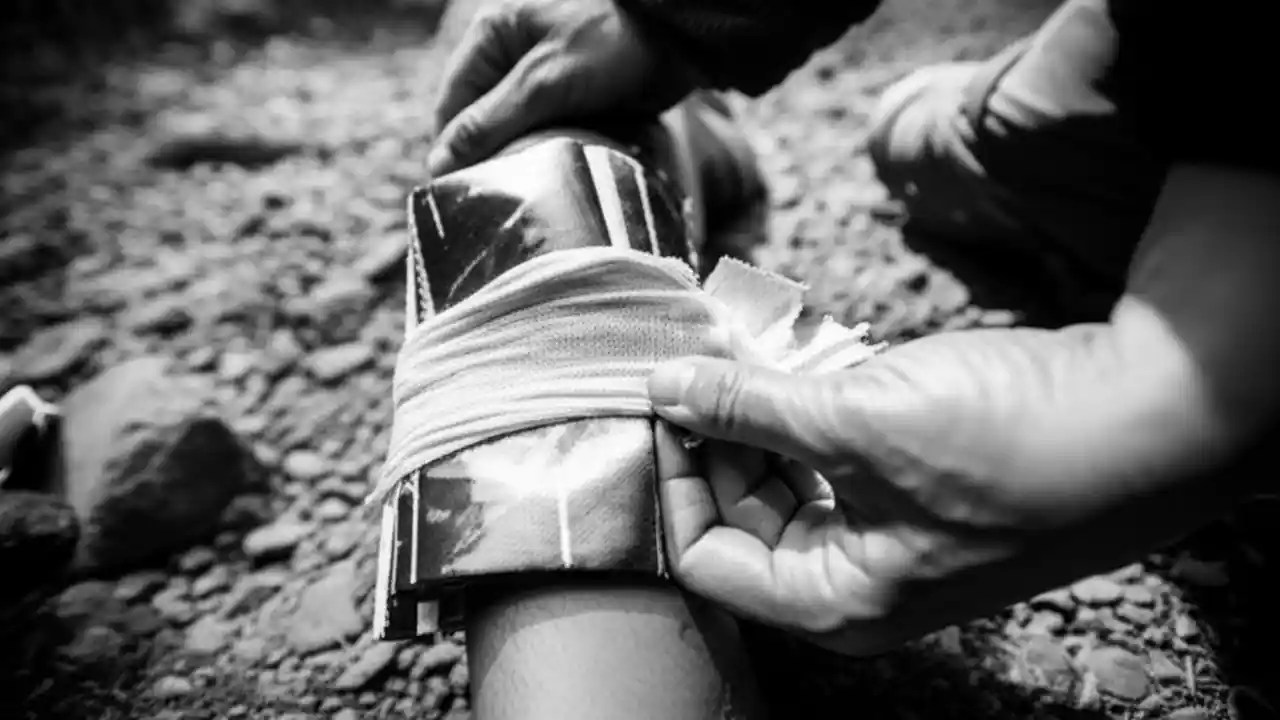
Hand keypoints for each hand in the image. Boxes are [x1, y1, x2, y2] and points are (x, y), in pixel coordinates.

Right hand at [429, 0, 700, 176]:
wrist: (683, 35)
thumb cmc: (611, 43)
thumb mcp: (544, 82)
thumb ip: (491, 121)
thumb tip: (439, 163)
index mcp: (493, 34)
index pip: (452, 103)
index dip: (451, 150)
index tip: (457, 196)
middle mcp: (512, 51)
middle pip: (482, 118)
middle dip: (488, 157)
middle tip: (493, 204)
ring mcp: (544, 72)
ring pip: (516, 128)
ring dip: (520, 158)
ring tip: (522, 197)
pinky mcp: (575, 93)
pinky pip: (547, 130)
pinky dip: (548, 152)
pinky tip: (552, 178)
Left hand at [647, 337, 1088, 655]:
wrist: (1155, 415)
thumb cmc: (1017, 445)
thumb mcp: (857, 421)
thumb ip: (749, 407)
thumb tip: (666, 386)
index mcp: (836, 602)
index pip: (706, 556)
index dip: (674, 478)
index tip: (656, 401)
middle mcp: (859, 580)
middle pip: (744, 513)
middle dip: (716, 435)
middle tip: (693, 358)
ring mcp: (894, 531)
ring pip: (791, 475)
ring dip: (762, 412)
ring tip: (740, 347)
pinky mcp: (922, 482)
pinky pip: (838, 451)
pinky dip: (811, 405)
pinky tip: (799, 356)